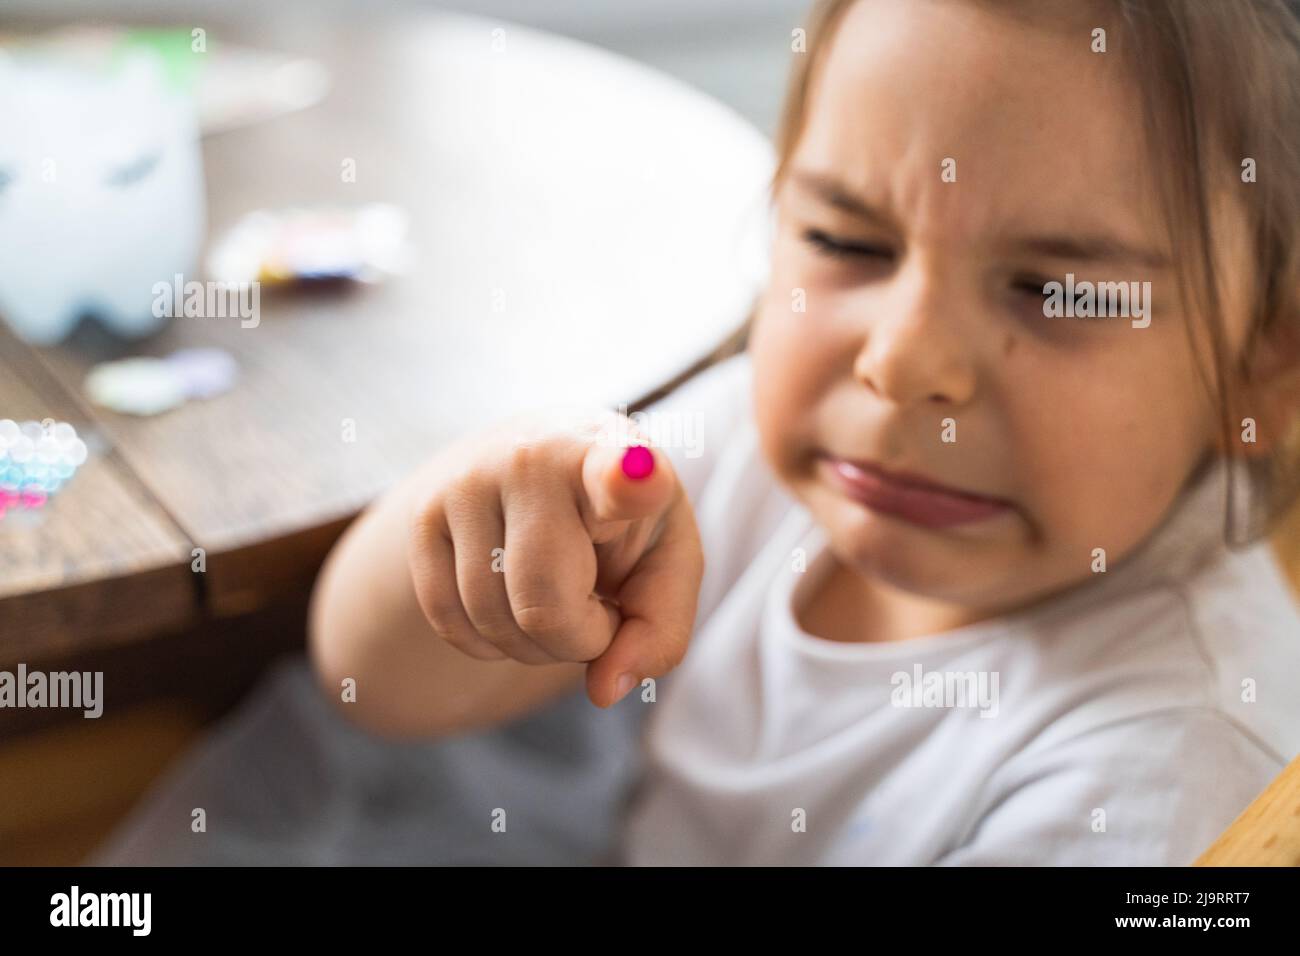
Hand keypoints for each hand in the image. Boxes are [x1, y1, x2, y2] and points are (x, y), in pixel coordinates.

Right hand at [407, 410, 703, 708]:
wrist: (535, 466)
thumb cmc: (617, 522)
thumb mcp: (666, 562)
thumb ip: (660, 630)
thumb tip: (603, 689)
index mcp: (615, 458)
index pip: (617, 472)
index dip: (626, 478)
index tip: (640, 474)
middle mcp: (535, 459)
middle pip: (546, 606)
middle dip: (578, 641)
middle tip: (597, 610)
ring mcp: (468, 483)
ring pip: (493, 622)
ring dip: (533, 645)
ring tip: (557, 597)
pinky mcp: (421, 515)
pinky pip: (448, 622)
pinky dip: (488, 642)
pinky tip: (513, 604)